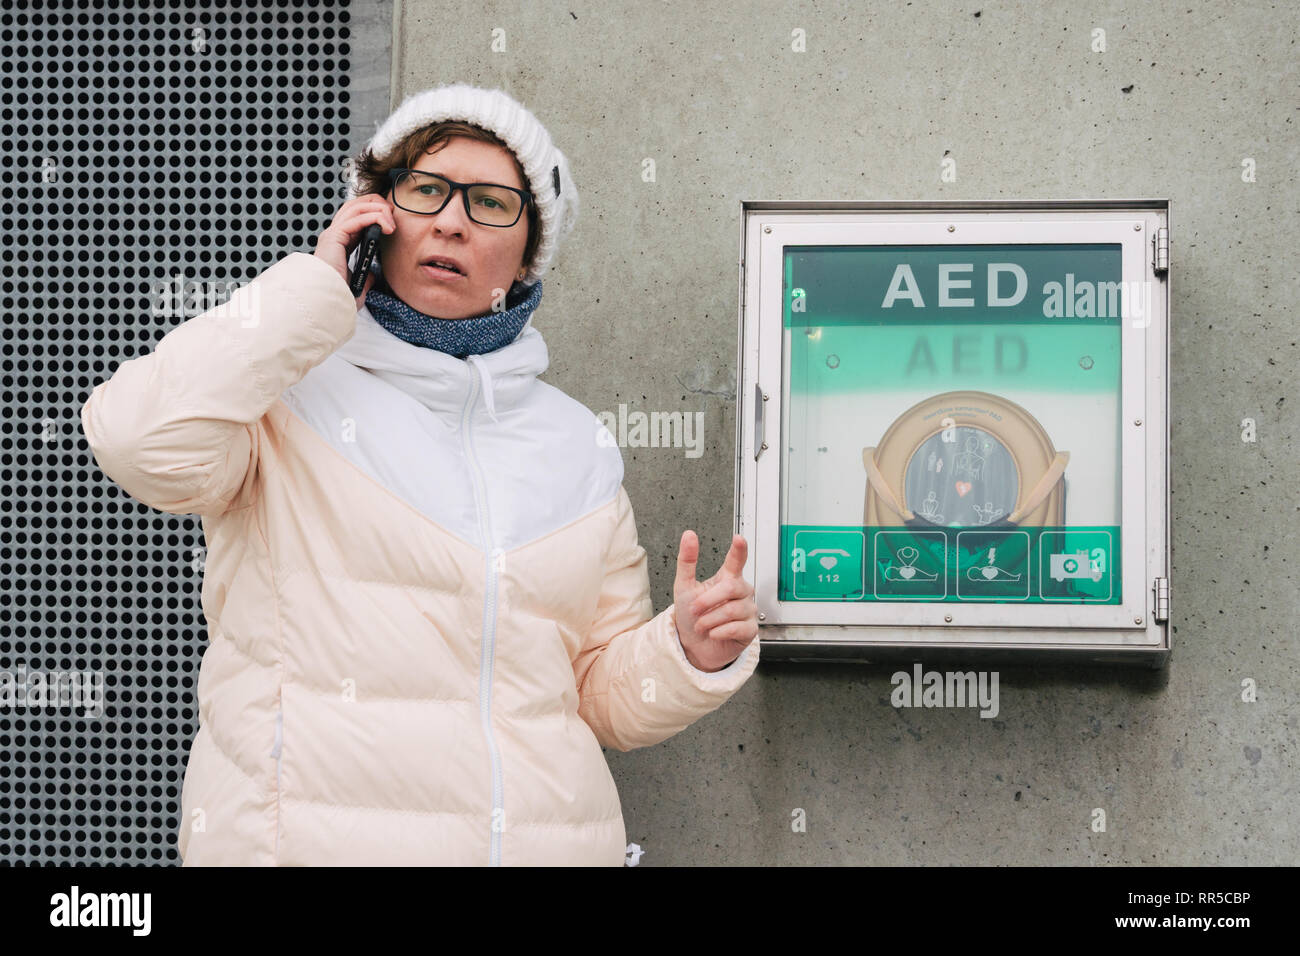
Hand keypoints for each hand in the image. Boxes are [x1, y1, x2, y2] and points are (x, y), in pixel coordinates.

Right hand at [313, 193, 396, 309]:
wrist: (327, 304)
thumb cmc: (338, 297)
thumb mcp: (358, 286)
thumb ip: (364, 277)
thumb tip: (372, 275)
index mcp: (339, 244)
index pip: (356, 217)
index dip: (374, 213)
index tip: (391, 222)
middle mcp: (334, 236)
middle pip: (355, 205)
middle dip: (376, 204)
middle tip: (392, 214)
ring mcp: (332, 234)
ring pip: (356, 207)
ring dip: (378, 210)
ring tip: (391, 221)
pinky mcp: (334, 237)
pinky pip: (357, 218)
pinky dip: (374, 217)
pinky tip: (386, 226)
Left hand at [673, 531, 757, 671]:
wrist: (693, 645)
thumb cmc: (692, 615)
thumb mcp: (684, 587)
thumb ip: (687, 561)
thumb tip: (689, 536)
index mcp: (727, 578)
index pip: (737, 561)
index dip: (739, 550)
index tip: (738, 539)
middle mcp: (741, 592)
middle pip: (731, 587)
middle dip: (708, 600)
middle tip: (695, 609)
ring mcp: (747, 610)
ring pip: (731, 610)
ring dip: (709, 619)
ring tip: (702, 624)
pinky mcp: (750, 630)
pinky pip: (736, 628)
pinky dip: (718, 632)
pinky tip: (713, 633)